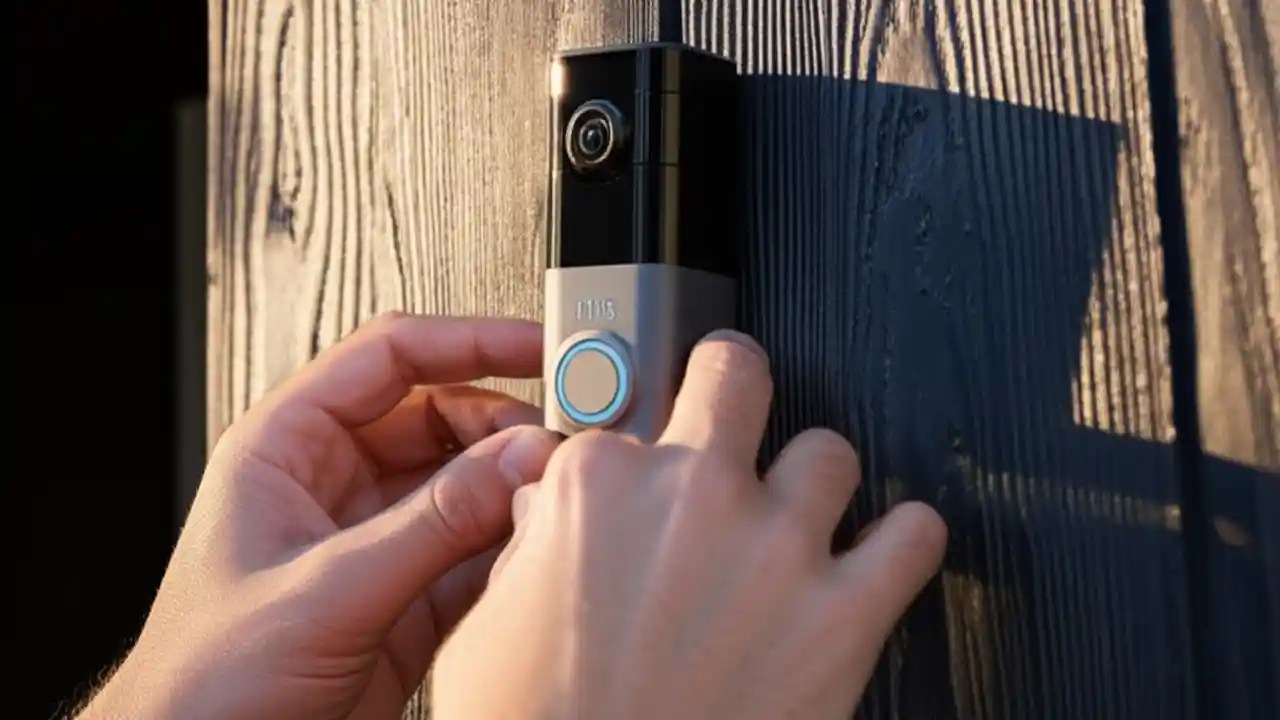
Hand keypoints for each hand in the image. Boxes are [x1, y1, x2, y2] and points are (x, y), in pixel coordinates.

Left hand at [80, 313, 561, 719]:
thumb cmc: (205, 684)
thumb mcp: (322, 591)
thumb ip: (429, 524)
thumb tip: (519, 460)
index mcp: (288, 449)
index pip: (389, 359)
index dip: (467, 342)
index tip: (537, 347)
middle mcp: (336, 485)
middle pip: (442, 418)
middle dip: (505, 424)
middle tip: (559, 444)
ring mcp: (376, 542)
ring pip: (466, 485)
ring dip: (514, 488)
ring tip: (556, 496)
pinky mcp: (407, 600)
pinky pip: (475, 552)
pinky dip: (512, 549)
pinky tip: (535, 549)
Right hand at [431, 331, 947, 718]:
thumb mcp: (488, 628)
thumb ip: (528, 549)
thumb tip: (550, 513)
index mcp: (597, 486)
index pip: (626, 419)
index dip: (636, 454)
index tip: (646, 475)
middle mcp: (691, 494)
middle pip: (738, 374)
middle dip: (733, 386)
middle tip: (733, 412)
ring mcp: (774, 548)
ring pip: (831, 451)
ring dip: (816, 482)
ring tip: (799, 519)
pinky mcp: (843, 616)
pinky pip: (915, 535)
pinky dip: (907, 539)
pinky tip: (885, 552)